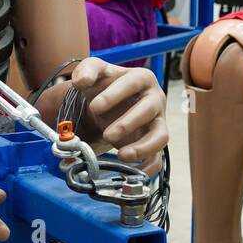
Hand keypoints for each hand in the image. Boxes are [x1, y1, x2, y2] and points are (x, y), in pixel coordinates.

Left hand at [68, 57, 167, 172]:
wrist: (108, 103)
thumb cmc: (104, 84)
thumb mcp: (94, 71)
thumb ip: (86, 70)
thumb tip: (82, 81)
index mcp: (142, 78)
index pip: (132, 84)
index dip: (114, 95)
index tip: (94, 107)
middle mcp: (154, 99)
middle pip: (148, 110)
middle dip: (128, 123)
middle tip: (106, 134)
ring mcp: (157, 122)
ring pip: (160, 135)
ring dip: (143, 147)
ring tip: (122, 156)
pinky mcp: (154, 142)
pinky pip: (159, 157)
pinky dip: (149, 166)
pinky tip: (131, 172)